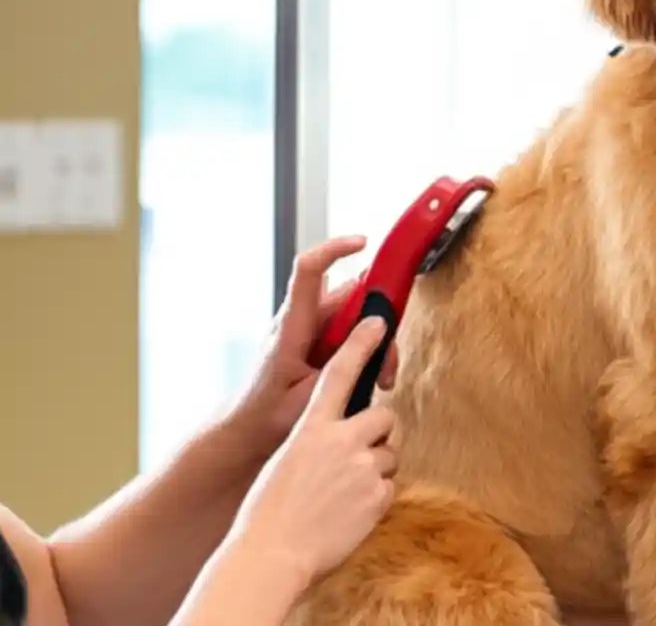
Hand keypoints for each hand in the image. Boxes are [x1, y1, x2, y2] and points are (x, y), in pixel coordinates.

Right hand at [224, 317, 399, 584]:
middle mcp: (341, 440)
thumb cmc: (270, 511)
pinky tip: (350, 513)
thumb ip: (319, 441)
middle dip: (380, 433)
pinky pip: (390, 488)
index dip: (361, 343)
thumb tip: (343, 438)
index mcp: (310, 427)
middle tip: (361, 456)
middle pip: (386, 417)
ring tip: (345, 495)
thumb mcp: (288, 461)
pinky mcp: (378, 495)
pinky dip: (376, 499)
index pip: (339, 373)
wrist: (272, 555)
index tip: (379, 321)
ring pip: (390, 456)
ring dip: (376, 470)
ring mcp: (363, 467)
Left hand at [225, 236, 398, 459]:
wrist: (248, 432)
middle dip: (377, 320)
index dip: (334, 249)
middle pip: (348, 297)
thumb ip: (342, 361)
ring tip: (381, 376)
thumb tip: (376, 330)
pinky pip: (349, 333)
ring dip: (374, 341)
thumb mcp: (309, 395)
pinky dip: (365, 350)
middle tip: (387, 359)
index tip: (363, 243)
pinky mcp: (316, 345)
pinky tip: (371, 378)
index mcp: (291, 327)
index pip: (308, 271)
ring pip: (354, 317)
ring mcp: (308, 332)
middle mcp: (299, 322)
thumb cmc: (269, 417)